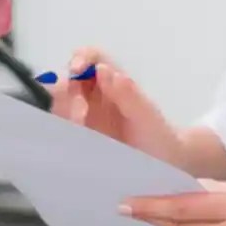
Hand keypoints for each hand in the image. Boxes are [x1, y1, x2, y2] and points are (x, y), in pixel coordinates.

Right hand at [48, 48, 188, 168]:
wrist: (165, 166)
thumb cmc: (159, 136)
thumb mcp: (146, 115)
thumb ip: (127, 94)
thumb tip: (102, 69)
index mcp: (113, 82)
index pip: (91, 58)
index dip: (80, 59)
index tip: (76, 71)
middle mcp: (96, 94)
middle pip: (70, 79)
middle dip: (67, 90)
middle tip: (79, 114)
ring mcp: (86, 113)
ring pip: (62, 101)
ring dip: (62, 110)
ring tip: (79, 128)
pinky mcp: (80, 134)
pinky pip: (63, 123)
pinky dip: (60, 126)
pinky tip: (69, 137)